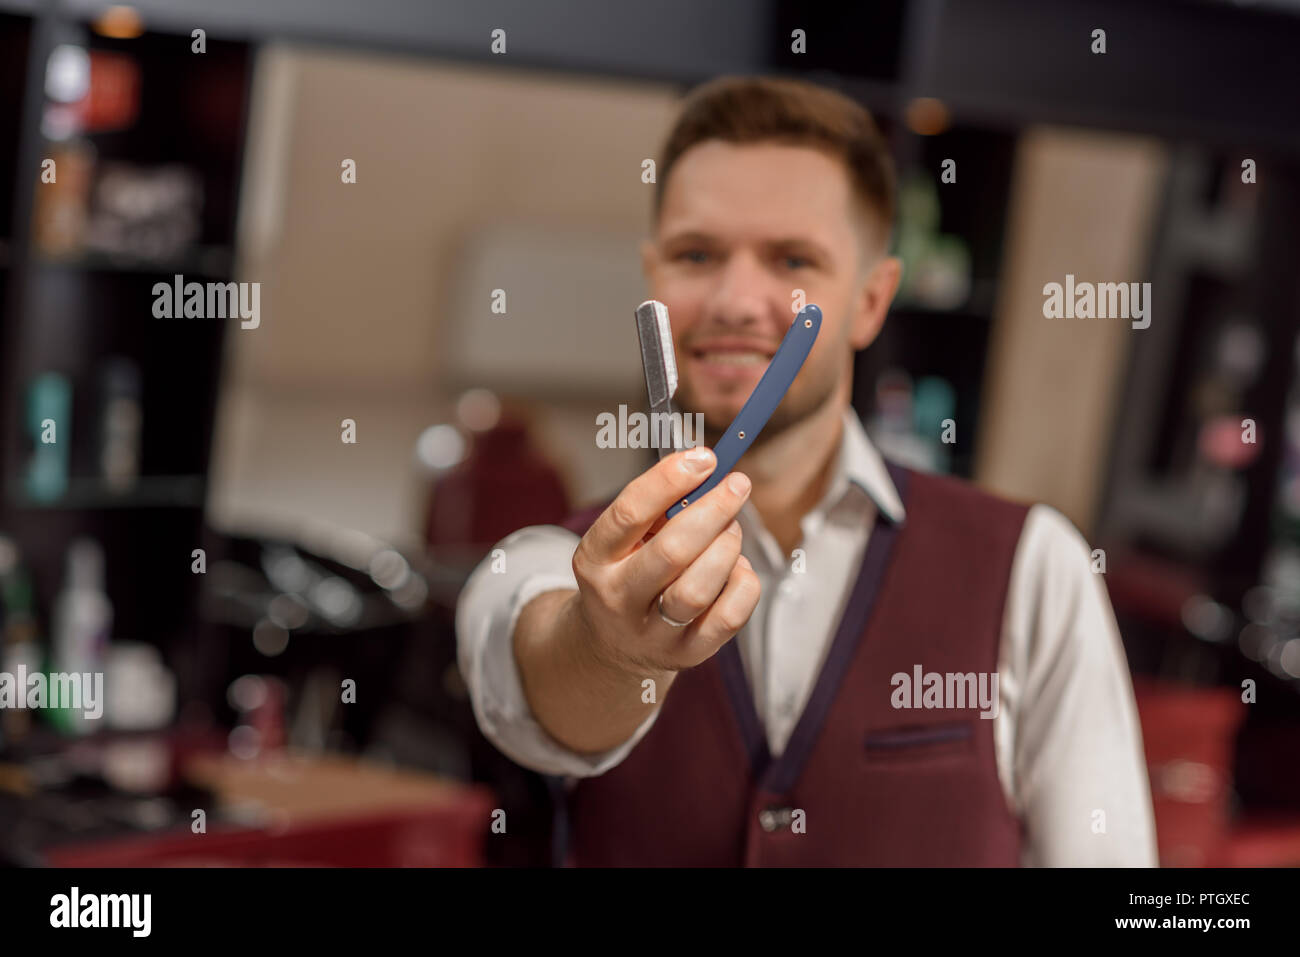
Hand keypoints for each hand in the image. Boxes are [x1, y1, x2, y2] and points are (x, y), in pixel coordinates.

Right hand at [569, 446, 760, 678]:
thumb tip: (708, 469)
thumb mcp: (624, 539)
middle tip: (737, 485)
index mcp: (593, 559)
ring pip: (699, 589)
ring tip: (731, 529)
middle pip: (671, 552)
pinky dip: (743, 582)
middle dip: (713, 510)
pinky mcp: (687, 654)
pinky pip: (729, 617)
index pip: (628, 514)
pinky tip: (736, 568)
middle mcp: (617, 599)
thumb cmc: (628, 570)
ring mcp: (652, 633)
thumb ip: (658, 506)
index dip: (669, 480)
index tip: (705, 458)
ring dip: (727, 547)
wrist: (614, 643)